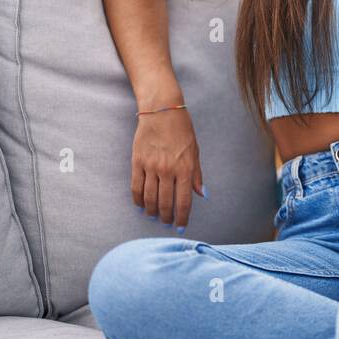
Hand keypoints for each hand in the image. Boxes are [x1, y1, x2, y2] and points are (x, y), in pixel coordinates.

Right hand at [131, 107, 204, 232]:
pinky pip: (136, 186)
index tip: (181, 226)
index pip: (184, 201)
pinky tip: (140, 205)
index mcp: (185, 169)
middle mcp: (167, 170)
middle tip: (166, 223)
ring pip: (149, 198)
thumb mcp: (195, 152)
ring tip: (154, 217)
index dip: (182, 217)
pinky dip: (138, 199)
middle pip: (165, 203)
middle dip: (166, 217)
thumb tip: (202, 194)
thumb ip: (197, 175)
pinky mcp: (137, 162)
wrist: (162, 111)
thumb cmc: (182, 131)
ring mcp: (150, 167)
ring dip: (151, 211)